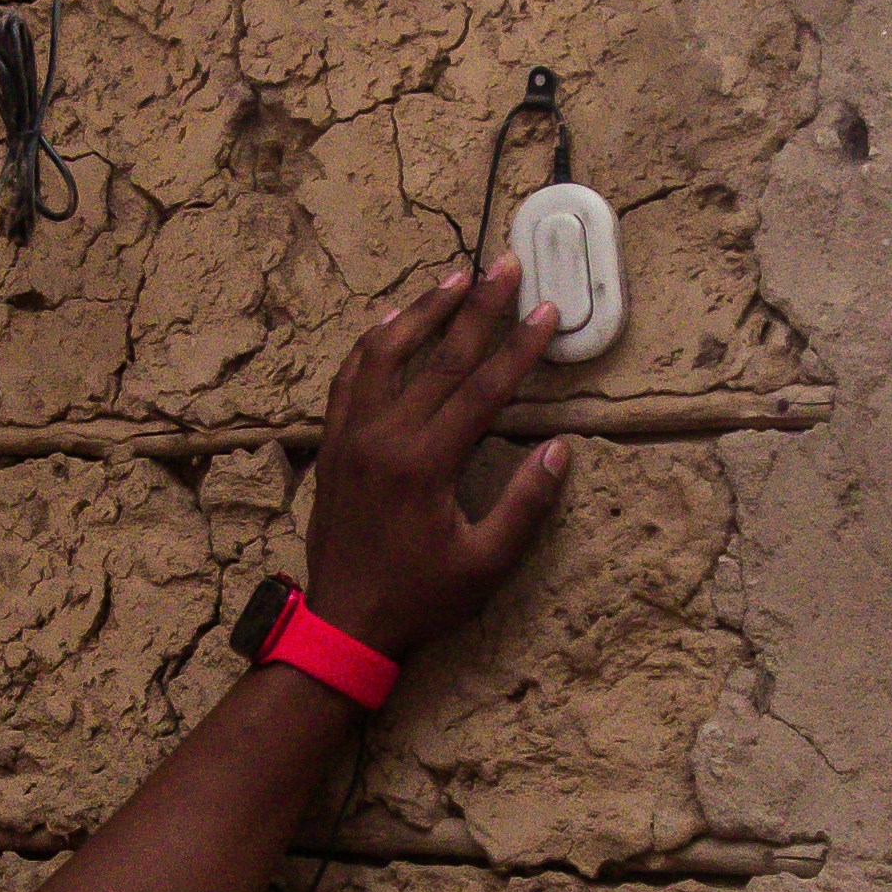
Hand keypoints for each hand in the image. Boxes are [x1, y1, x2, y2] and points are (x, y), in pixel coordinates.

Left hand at [302, 257, 574, 659]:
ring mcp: (350, 436)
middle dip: (478, 309)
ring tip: (454, 279)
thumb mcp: (486, 564)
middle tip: (505, 264)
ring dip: (421, 312)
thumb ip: (524, 505)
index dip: (519, 348)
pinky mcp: (332, 444)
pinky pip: (349, 378)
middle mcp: (383, 437)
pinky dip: (372, 344)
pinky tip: (391, 322)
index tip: (548, 310)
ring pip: (384, 354)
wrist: (343, 626)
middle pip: (439, 358)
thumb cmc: (420, 599)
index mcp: (424, 464)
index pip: (482, 389)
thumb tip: (559, 450)